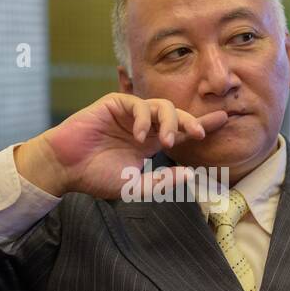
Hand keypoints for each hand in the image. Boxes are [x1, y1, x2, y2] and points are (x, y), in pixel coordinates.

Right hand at [14, 93, 230, 198]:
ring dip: (169, 122)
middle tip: (200, 134)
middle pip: (176, 114)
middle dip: (192, 121)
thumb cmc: (94, 177)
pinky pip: (136, 104)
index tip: (224, 120)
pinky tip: (140, 135)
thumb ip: (161, 182)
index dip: (202, 125)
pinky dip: (142, 118)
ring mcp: (128, 113)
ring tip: (166, 141)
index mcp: (149, 142)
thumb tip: (190, 174)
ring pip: (160, 106)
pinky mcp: (113, 104)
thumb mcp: (134, 186)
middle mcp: (143, 125)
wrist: (65, 168)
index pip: (181, 130)